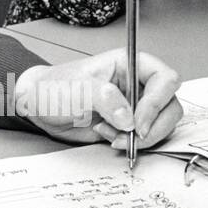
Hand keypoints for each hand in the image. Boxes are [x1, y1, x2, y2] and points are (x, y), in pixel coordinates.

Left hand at [14, 50, 182, 148]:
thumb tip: (129, 118)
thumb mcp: (77, 89)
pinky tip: (108, 137)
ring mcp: (134, 106)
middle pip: (169, 105)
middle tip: (132, 135)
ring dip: (142, 137)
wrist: (38, 107)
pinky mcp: (128, 125)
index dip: (157, 101)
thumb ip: (104, 98)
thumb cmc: (53, 88)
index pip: (164, 78)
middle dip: (153, 125)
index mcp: (128, 64)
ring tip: (111, 134)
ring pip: (161, 124)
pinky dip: (132, 143)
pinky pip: (146, 137)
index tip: (139, 121)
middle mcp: (136, 84)